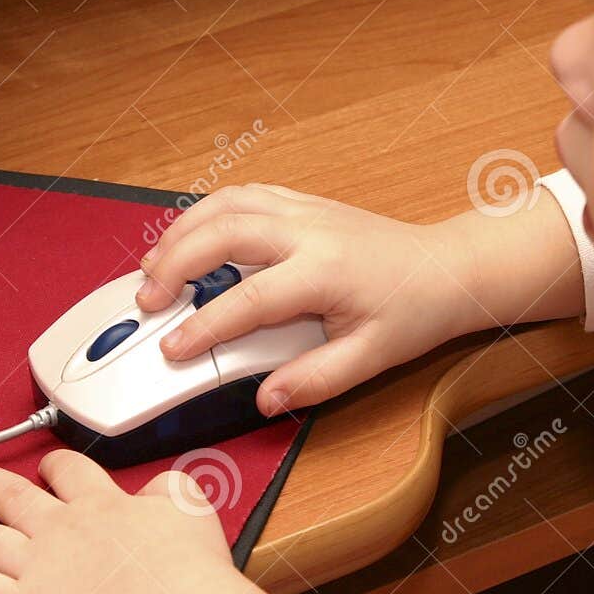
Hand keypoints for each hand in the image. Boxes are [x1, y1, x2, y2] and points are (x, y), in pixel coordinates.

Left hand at [0, 451, 295, 593]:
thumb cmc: (190, 569)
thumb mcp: (191, 506)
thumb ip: (168, 489)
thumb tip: (155, 489)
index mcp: (102, 504)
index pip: (69, 473)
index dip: (53, 467)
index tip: (46, 468)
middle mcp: (61, 528)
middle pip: (12, 496)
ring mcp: (35, 566)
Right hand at [136, 184, 484, 414]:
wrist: (447, 268)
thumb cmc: (413, 310)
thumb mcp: (371, 359)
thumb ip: (315, 380)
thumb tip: (266, 398)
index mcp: (325, 271)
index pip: (248, 299)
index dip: (204, 326)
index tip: (173, 349)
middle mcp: (308, 230)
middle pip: (222, 233)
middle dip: (173, 265)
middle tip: (146, 302)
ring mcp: (303, 210)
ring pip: (225, 203)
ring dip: (181, 231)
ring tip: (152, 267)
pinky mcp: (301, 203)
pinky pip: (241, 195)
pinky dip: (204, 213)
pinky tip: (188, 238)